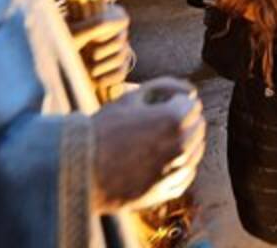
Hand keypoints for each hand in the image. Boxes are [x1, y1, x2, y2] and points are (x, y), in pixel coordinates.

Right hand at [91, 78, 205, 211]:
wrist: (78, 171)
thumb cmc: (102, 130)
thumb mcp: (130, 97)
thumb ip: (165, 86)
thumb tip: (191, 92)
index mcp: (173, 119)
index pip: (192, 104)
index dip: (175, 102)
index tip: (158, 106)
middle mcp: (180, 146)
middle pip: (197, 126)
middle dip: (184, 120)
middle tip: (158, 121)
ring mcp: (175, 171)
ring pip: (196, 150)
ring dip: (184, 142)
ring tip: (157, 141)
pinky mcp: (166, 191)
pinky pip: (187, 175)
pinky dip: (180, 166)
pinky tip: (164, 161)